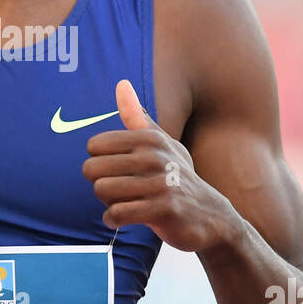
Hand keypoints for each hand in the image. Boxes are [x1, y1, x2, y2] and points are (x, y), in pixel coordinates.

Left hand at [83, 80, 239, 252]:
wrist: (210, 216)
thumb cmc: (177, 177)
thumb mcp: (161, 143)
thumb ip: (136, 116)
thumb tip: (121, 84)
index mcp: (150, 138)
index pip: (95, 145)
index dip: (100, 162)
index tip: (119, 170)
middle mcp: (155, 156)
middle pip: (92, 169)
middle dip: (101, 184)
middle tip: (122, 190)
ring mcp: (161, 183)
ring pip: (102, 190)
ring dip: (107, 202)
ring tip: (126, 203)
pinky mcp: (163, 210)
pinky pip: (116, 213)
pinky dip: (114, 219)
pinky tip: (123, 218)